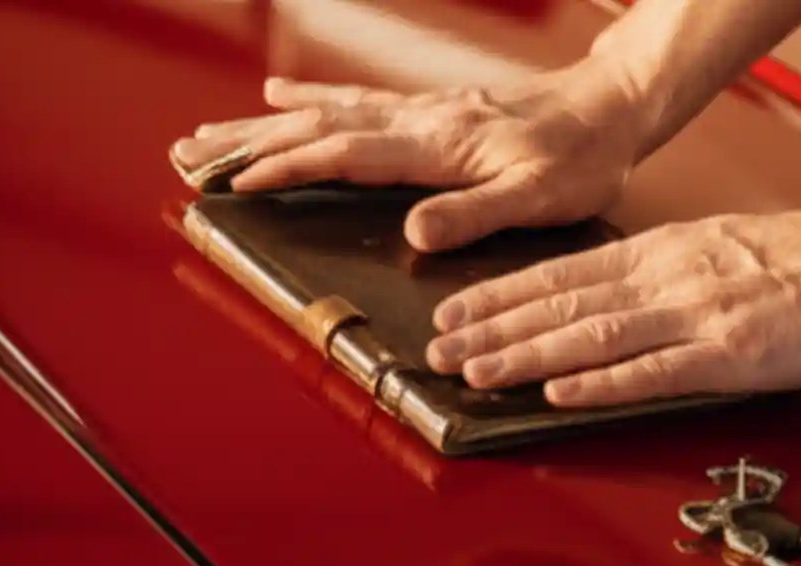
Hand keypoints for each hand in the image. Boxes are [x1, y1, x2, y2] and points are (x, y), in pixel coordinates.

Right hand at [171, 62, 644, 250]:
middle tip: (187, 153)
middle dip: (250, 143)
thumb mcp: (539, 198)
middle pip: (319, 127)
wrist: (612, 109)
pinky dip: (314, 100)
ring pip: (329, 112)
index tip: (231, 183)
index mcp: (439, 145)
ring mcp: (425, 110)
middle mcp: (422, 120)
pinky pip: (359, 102)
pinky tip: (285, 96)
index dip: (288, 168)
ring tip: (212, 130)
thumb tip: (412, 234)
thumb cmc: (582, 159)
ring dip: (267, 123)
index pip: (346, 155)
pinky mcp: (435, 109)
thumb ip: (474, 216)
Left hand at [424, 203, 800, 405]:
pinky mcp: (729, 355)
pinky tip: (557, 393)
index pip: (562, 273)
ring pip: (591, 336)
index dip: (501, 294)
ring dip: (525, 355)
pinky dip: (600, 383)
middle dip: (492, 328)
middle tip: (437, 350)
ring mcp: (694, 316)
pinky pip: (653, 372)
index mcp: (660, 252)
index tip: (454, 310)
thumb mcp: (713, 246)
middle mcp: (665, 278)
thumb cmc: (798, 258)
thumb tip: (606, 294)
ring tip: (474, 372)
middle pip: (561, 303)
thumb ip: (659, 271)